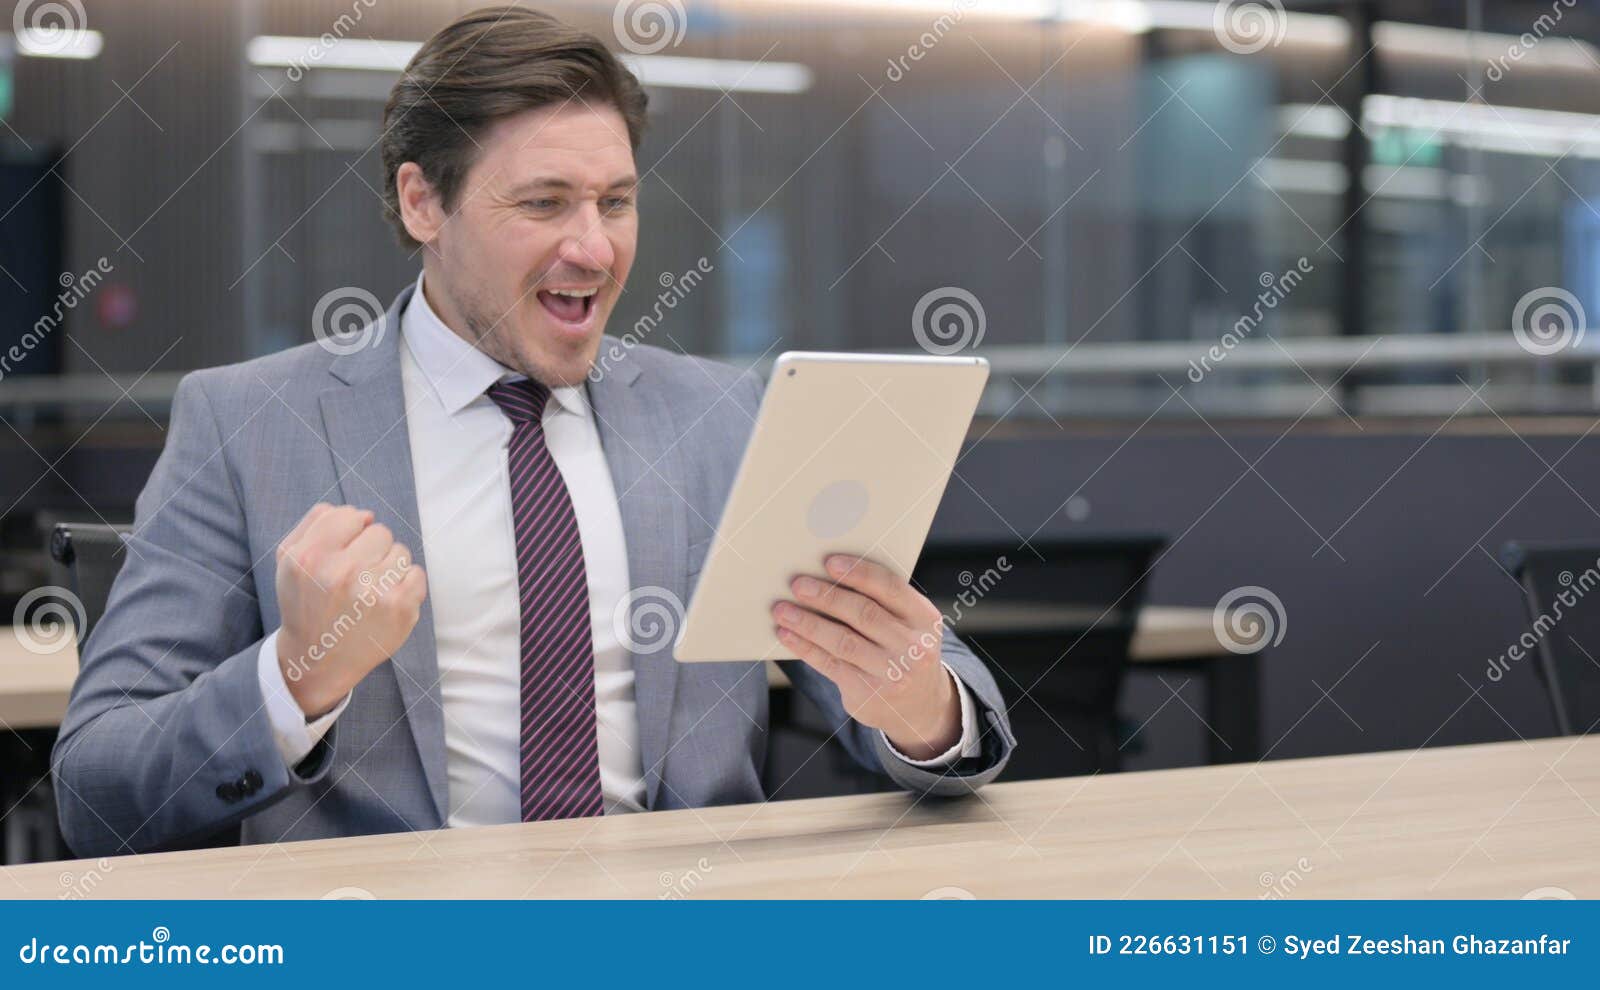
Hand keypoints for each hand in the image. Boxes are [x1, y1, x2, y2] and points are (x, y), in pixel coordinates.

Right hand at [274, 503, 428, 717]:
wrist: (317, 658)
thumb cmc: (306, 602)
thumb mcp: (289, 559)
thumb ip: (317, 523)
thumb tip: (361, 513)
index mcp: (310, 557)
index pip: (350, 515)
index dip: (350, 532)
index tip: (344, 552)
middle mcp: (341, 573)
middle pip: (380, 531)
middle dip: (371, 550)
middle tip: (355, 577)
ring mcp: (373, 592)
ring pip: (400, 551)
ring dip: (389, 567)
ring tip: (369, 590)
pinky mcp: (399, 609)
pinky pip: (417, 573)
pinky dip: (406, 585)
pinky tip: (385, 601)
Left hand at [773, 554, 960, 760]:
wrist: (919, 704)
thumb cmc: (902, 649)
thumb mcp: (908, 624)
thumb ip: (881, 602)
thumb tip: (826, 576)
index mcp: (924, 618)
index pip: (890, 588)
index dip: (859, 573)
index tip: (829, 562)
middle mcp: (912, 646)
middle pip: (863, 613)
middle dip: (826, 597)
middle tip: (797, 585)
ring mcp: (891, 673)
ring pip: (843, 641)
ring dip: (808, 623)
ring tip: (782, 610)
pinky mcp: (868, 693)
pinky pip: (830, 664)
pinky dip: (805, 647)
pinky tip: (787, 634)